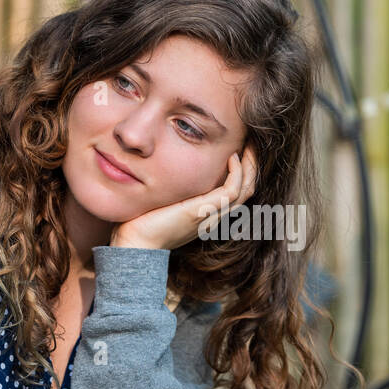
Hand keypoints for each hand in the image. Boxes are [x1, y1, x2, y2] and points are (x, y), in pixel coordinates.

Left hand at [110, 147, 257, 250]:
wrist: (136, 244)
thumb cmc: (142, 224)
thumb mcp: (163, 201)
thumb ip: (171, 188)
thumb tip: (164, 167)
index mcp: (206, 214)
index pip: (236, 192)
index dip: (243, 171)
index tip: (239, 148)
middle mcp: (213, 215)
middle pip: (246, 189)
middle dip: (252, 165)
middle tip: (252, 143)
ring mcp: (210, 215)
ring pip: (245, 190)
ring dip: (250, 166)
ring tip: (248, 145)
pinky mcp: (203, 211)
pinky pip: (232, 191)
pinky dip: (236, 173)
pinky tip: (231, 158)